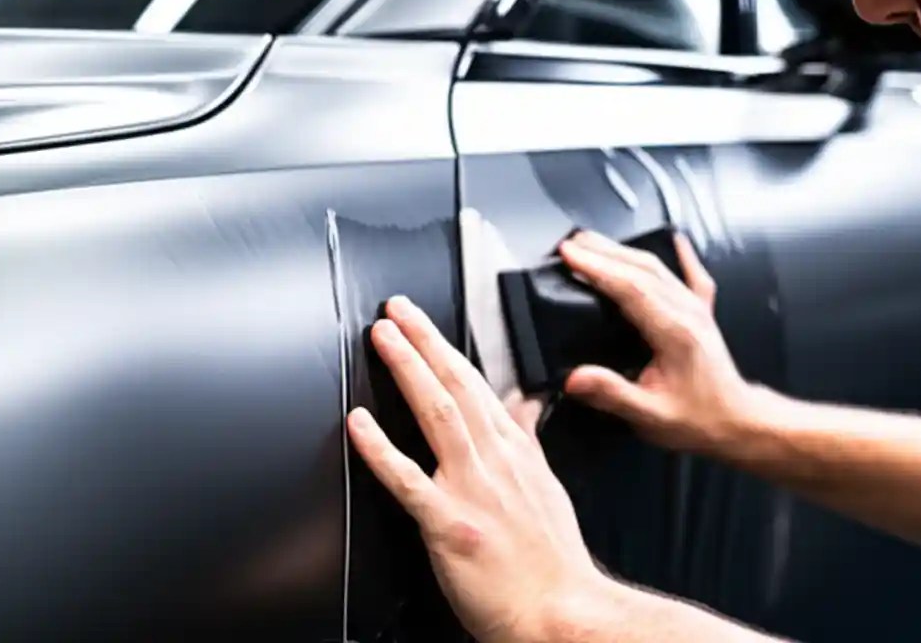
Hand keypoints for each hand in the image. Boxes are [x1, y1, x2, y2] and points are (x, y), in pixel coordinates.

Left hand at [347, 296, 609, 642]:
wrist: (562, 614)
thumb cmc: (552, 560)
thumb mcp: (547, 487)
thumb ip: (527, 440)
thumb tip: (524, 404)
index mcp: (515, 452)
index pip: (476, 384)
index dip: (444, 347)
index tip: (419, 320)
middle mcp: (495, 462)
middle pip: (457, 386)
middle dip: (423, 341)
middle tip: (394, 309)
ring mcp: (472, 491)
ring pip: (437, 414)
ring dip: (408, 370)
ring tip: (383, 338)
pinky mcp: (450, 525)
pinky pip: (408, 480)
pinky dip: (380, 448)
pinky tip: (358, 421)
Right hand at [558, 231, 754, 453]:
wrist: (739, 423)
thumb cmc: (696, 420)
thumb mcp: (650, 416)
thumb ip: (612, 394)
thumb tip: (573, 378)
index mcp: (673, 332)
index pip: (630, 288)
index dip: (597, 267)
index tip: (568, 254)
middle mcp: (686, 311)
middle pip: (642, 269)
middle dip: (603, 251)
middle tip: (569, 243)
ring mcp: (697, 308)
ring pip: (658, 268)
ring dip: (623, 251)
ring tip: (591, 242)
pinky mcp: (703, 312)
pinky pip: (692, 276)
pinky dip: (682, 255)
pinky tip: (675, 238)